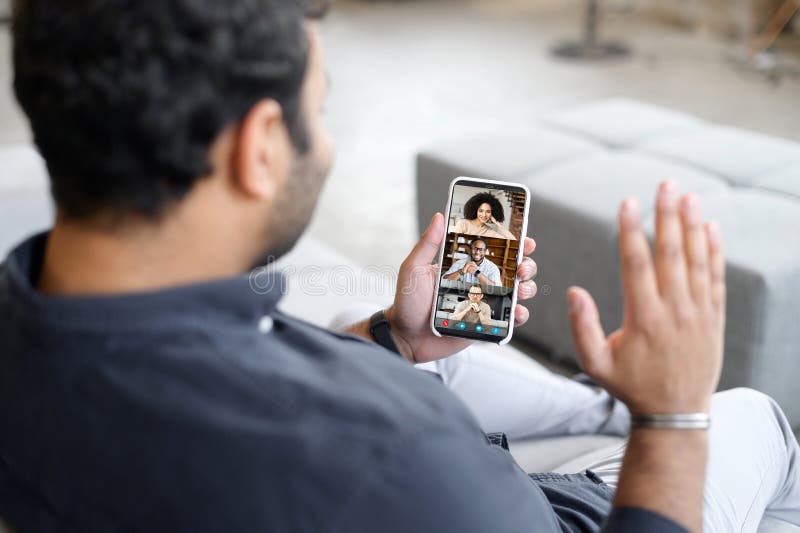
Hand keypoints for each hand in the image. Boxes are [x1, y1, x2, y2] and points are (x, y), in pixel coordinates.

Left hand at [386, 213, 537, 363]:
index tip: (523, 239)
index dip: (513, 244)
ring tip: (521, 288)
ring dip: (526, 287)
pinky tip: (516, 312)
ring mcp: (483, 303)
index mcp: (463, 266)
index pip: (493, 251)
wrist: (405, 337)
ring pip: (516, 293)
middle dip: (525, 265)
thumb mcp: (413, 268)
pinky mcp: (485, 322)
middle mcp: (477, 283)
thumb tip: (439, 217)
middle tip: (522, 267)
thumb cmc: (407, 303)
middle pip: (512, 270)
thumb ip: (427, 244)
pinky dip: (519, 315)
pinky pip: (509, 319)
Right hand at [567, 181, 724, 414]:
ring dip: (693, 226)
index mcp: (644, 318)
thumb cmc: (630, 386)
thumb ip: (581, 327)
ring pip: (697, 261)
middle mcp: (674, 310)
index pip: (636, 264)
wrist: (676, 413)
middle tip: (666, 185)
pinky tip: (711, 228)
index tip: (628, 203)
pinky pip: (717, 279)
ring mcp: (698, 313)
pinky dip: (715, 252)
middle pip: (671, 253)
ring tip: (689, 197)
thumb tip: (573, 292)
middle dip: (667, 216)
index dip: (632, 231)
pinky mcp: (714, 318)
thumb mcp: (594, 364)